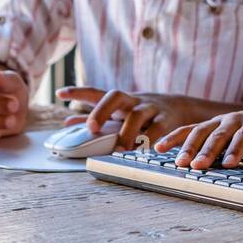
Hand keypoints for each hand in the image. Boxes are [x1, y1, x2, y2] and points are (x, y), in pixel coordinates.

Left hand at [55, 87, 225, 151]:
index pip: (96, 92)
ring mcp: (151, 109)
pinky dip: (152, 140)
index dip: (78, 92)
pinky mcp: (167, 121)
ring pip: (137, 115)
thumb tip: (67, 123)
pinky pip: (159, 129)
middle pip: (115, 96)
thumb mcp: (120, 113)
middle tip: (92, 128)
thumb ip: (95, 119)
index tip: (60, 93)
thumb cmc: (143, 112)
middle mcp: (134, 101)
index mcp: (120, 100)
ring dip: (127, 132)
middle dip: (102, 110)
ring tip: (119, 148)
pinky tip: (147, 151)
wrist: (182, 107)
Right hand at [154, 109, 242, 169]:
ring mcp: (218, 122)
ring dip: (188, 147)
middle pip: (219, 135)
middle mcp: (233, 120)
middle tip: (197, 166)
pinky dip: (174, 138)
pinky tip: (159, 148)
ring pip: (200, 132)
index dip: (236, 149)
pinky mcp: (206, 126)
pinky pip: (188, 130)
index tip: (227, 164)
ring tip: (180, 164)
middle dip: (207, 151)